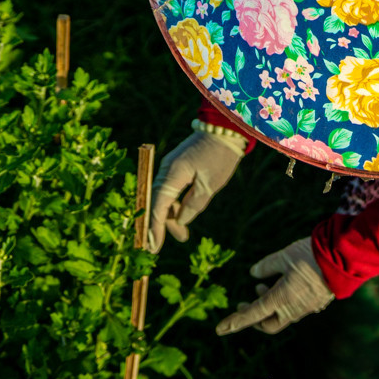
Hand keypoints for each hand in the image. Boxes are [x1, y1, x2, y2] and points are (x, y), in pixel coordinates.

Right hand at [147, 129, 244, 251]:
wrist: (225, 129)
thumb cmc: (219, 156)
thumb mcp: (209, 185)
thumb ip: (193, 205)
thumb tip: (180, 220)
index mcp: (172, 174)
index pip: (157, 206)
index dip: (154, 228)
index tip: (154, 247)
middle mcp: (166, 171)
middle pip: (156, 204)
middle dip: (158, 226)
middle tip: (158, 248)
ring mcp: (170, 169)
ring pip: (162, 199)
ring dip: (169, 218)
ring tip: (182, 236)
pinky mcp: (176, 169)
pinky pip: (169, 192)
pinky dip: (173, 207)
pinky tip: (182, 220)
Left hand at [215, 237, 334, 336]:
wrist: (343, 259)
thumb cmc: (311, 256)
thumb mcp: (284, 256)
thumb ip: (266, 266)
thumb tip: (253, 274)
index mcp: (281, 299)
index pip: (252, 315)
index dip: (234, 322)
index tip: (219, 329)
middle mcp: (292, 309)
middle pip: (267, 323)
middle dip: (252, 316)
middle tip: (242, 302)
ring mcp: (305, 309)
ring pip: (280, 316)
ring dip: (267, 305)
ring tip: (261, 285)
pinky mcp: (315, 304)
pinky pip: (293, 309)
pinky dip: (282, 302)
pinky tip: (282, 284)